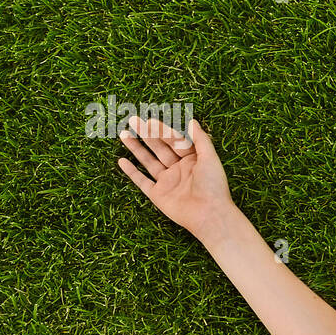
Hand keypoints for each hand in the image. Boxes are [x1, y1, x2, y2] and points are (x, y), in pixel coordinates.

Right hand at [117, 115, 235, 239]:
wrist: (209, 214)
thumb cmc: (213, 186)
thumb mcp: (210, 158)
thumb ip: (200, 139)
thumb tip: (192, 121)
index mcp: (193, 160)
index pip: (175, 141)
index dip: (163, 130)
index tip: (150, 120)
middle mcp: (179, 170)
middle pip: (160, 148)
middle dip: (147, 134)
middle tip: (133, 120)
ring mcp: (168, 182)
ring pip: (148, 161)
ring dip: (136, 148)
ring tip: (124, 134)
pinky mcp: (158, 195)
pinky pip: (142, 181)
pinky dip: (132, 172)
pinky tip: (121, 161)